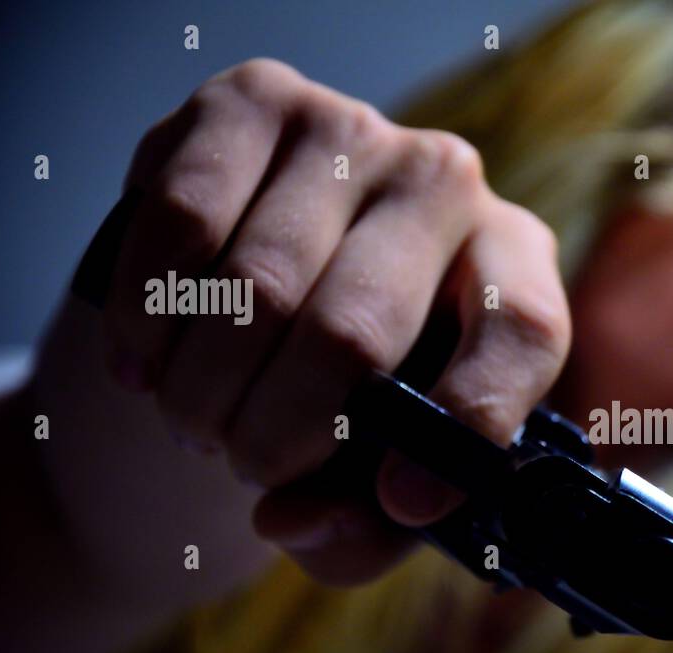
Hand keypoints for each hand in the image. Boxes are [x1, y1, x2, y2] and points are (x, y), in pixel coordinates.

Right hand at [100, 59, 570, 583]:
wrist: (260, 297)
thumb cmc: (342, 397)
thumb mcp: (375, 480)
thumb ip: (359, 529)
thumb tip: (293, 520)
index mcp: (514, 271)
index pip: (523, 331)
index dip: (470, 421)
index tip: (406, 502)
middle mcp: (448, 183)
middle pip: (357, 329)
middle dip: (277, 435)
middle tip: (245, 466)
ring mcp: (352, 130)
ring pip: (256, 289)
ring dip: (203, 391)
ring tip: (198, 422)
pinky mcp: (252, 103)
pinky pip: (181, 226)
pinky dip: (148, 320)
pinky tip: (149, 361)